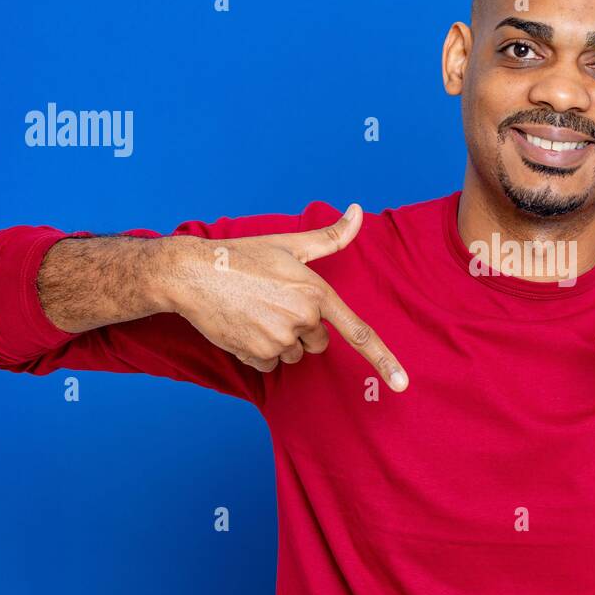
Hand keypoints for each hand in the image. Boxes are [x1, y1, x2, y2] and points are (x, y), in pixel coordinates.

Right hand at [166, 204, 407, 387]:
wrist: (192, 274)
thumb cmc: (243, 256)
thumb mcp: (290, 243)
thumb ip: (331, 236)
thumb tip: (358, 209)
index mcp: (316, 292)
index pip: (358, 332)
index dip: (383, 360)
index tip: (402, 384)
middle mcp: (302, 318)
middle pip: (319, 342)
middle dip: (304, 329)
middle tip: (276, 304)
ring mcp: (279, 338)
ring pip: (294, 354)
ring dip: (280, 340)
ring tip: (255, 312)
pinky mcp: (256, 354)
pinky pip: (271, 365)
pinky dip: (260, 352)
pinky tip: (244, 327)